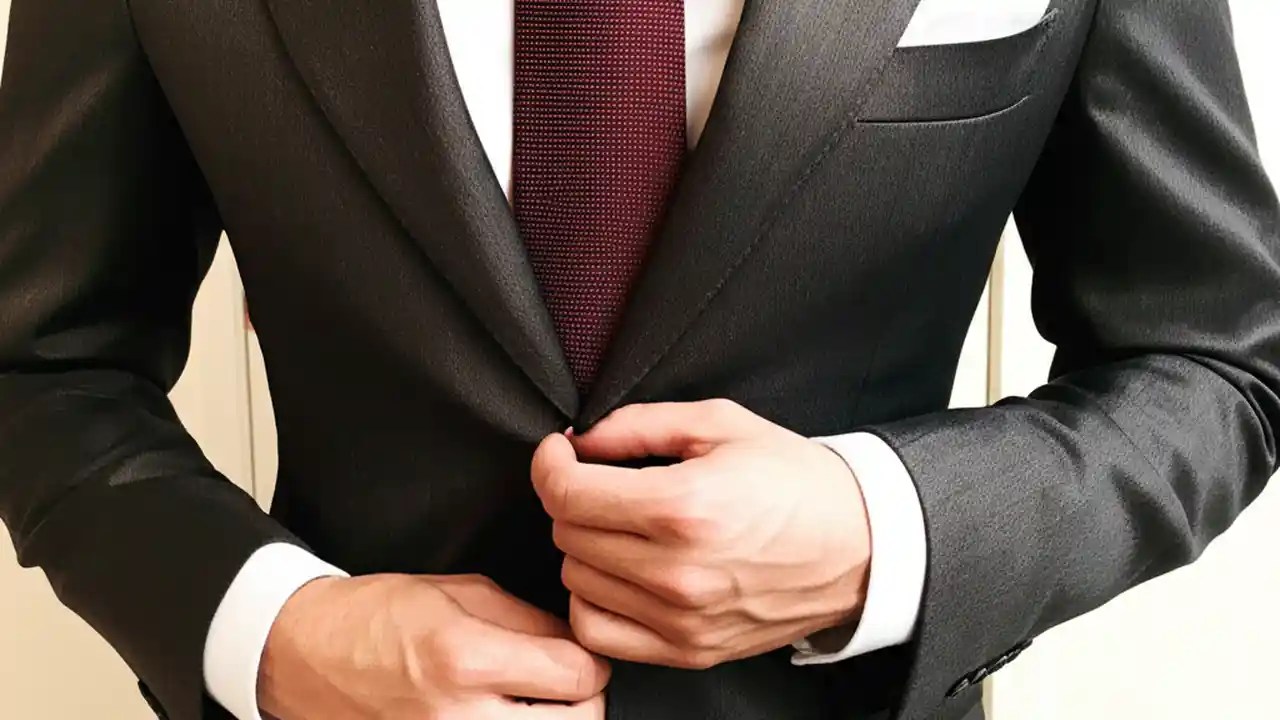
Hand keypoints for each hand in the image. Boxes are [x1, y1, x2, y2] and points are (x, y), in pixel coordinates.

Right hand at [259, 574, 608, 718]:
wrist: (303, 655)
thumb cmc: (375, 618)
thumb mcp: (460, 593)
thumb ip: (529, 621)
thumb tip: (579, 643)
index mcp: (467, 659)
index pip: (579, 676)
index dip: (590, 660)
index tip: (579, 654)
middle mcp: (460, 719)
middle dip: (582, 700)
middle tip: (563, 682)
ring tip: (530, 702)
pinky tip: (499, 716)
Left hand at [531, 400, 870, 669]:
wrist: (862, 545)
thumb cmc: (798, 482)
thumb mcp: (721, 424)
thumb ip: (639, 425)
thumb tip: (582, 439)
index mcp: (684, 507)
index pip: (568, 494)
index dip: (549, 464)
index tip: (559, 453)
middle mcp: (677, 570)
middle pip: (567, 535)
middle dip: (572, 499)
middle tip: (601, 482)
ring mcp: (681, 618)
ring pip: (576, 580)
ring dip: (585, 546)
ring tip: (622, 525)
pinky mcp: (689, 650)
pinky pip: (599, 631)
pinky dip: (594, 599)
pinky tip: (619, 573)